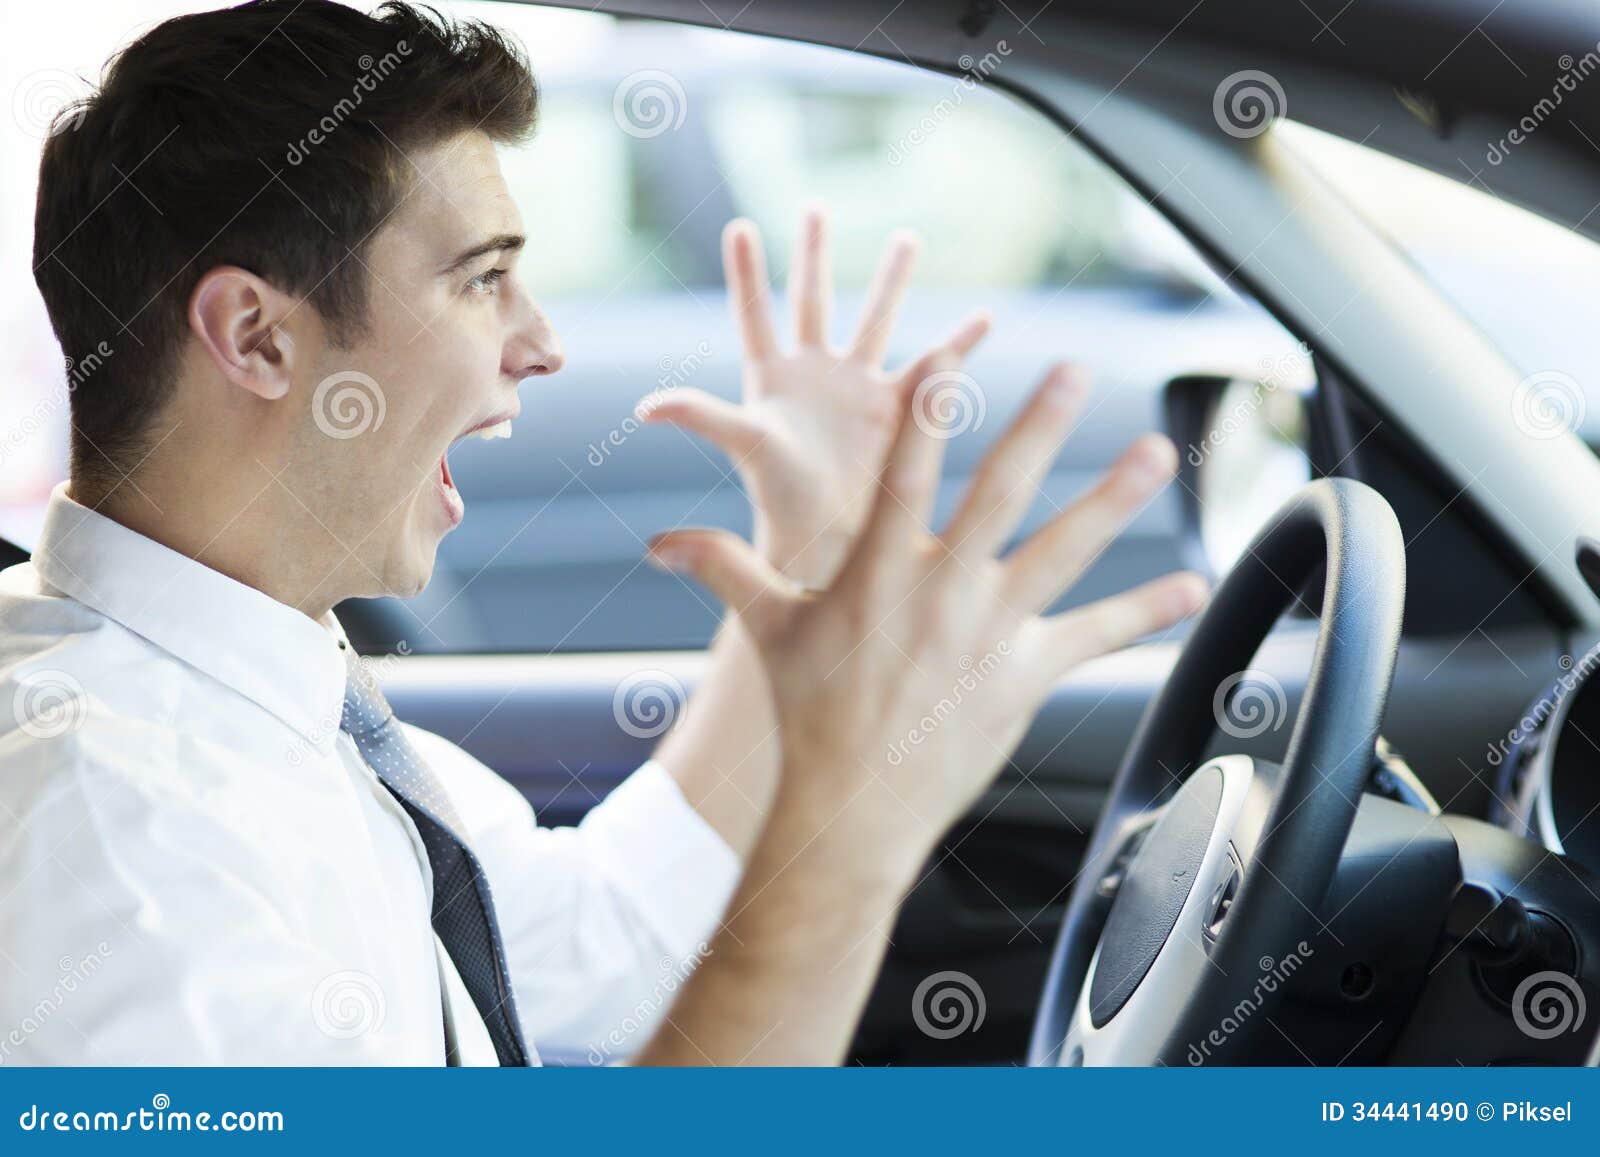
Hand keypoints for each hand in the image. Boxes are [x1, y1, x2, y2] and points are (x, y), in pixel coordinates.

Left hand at [640, 207, 988, 587]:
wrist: (830, 542)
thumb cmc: (780, 497)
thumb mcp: (746, 445)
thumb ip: (702, 417)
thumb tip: (647, 407)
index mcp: (774, 377)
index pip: (756, 312)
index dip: (746, 271)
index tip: (737, 226)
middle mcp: (816, 375)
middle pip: (814, 300)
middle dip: (814, 255)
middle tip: (815, 207)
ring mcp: (858, 389)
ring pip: (877, 319)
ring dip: (892, 279)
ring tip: (906, 237)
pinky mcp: (899, 411)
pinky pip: (935, 368)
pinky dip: (960, 344)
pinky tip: (985, 317)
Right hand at [647, 354, 1207, 867]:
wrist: (854, 807)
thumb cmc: (810, 714)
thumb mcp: (766, 633)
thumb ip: (722, 569)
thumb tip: (658, 540)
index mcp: (877, 570)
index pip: (905, 471)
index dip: (927, 408)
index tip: (951, 357)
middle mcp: (939, 590)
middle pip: (999, 492)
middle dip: (1038, 426)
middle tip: (1075, 372)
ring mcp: (989, 633)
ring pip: (1061, 550)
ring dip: (1110, 499)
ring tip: (1154, 453)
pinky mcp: (1025, 675)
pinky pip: (1092, 633)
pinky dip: (1142, 609)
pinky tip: (1190, 585)